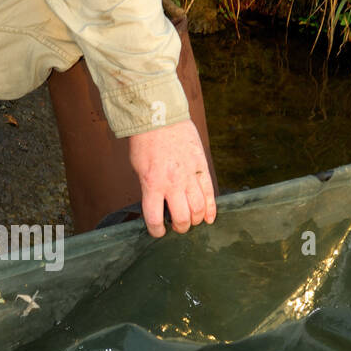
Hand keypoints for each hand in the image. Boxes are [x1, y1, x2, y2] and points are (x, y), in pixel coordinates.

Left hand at [128, 120, 216, 237]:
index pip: (155, 218)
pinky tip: (209, 218)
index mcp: (152, 184)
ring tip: (192, 222)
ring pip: (198, 208)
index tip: (158, 233)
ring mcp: (189, 175)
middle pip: (182, 218)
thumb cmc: (145, 142)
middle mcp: (172, 183)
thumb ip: (149, 188)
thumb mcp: (139, 168)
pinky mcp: (201, 167)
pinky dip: (211, 209)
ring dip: (195, 220)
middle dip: (180, 227)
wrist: (160, 117)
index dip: (157, 231)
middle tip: (178, 227)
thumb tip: (157, 205)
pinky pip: (209, 193)